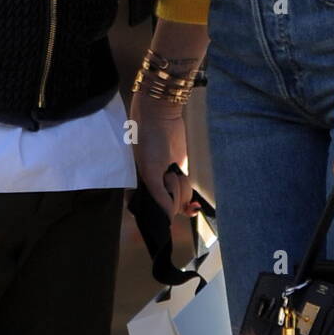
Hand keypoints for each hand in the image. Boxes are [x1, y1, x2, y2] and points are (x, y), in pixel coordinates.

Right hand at [130, 93, 198, 218]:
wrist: (161, 118)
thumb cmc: (149, 143)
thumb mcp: (150, 171)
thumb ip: (158, 196)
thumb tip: (168, 216)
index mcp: (138, 188)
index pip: (149, 213)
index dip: (159, 215)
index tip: (167, 211)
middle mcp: (151, 188)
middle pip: (168, 208)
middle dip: (173, 193)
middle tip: (167, 174)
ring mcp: (166, 182)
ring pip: (179, 201)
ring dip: (182, 188)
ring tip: (173, 170)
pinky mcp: (179, 175)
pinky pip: (186, 195)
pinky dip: (190, 201)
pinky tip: (195, 206)